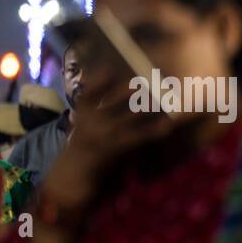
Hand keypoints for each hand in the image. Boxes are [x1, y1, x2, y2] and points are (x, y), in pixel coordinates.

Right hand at [40, 74, 176, 212]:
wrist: (74, 173)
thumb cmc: (83, 146)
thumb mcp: (82, 123)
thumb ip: (95, 107)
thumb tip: (111, 86)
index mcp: (82, 113)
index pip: (89, 93)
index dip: (99, 81)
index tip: (110, 69)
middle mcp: (92, 122)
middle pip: (113, 102)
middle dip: (130, 91)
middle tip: (146, 81)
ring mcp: (104, 135)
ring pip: (129, 117)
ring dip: (146, 107)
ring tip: (162, 98)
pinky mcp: (116, 148)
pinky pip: (139, 137)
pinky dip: (154, 131)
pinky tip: (167, 125)